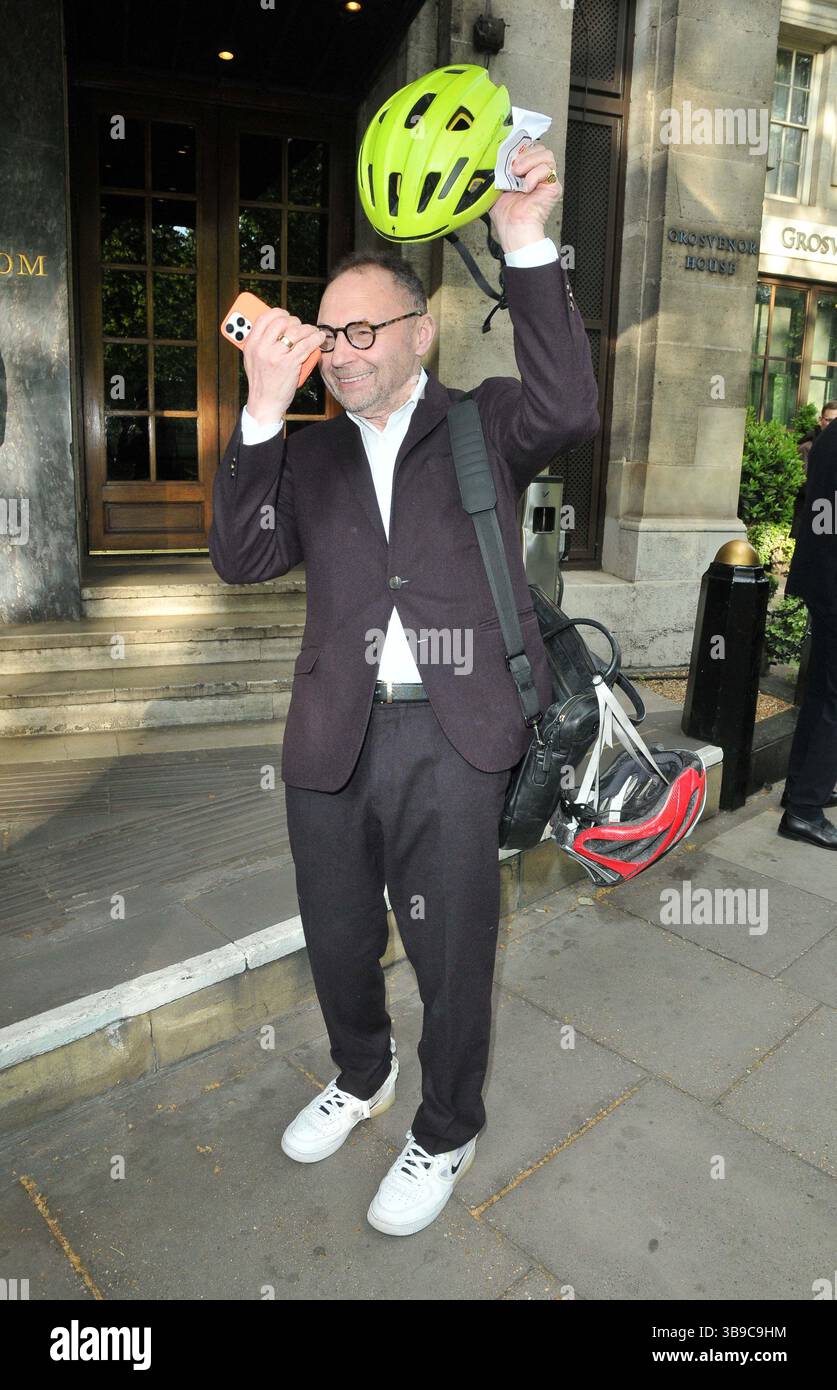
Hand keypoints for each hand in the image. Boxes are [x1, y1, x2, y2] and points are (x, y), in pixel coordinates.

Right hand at [243, 309, 326, 423]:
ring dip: (307, 329)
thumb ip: (259, 343)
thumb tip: (275, 326)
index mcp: (251, 344)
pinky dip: (316, 339)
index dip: (278, 312)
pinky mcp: (289, 364)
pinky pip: (306, 345)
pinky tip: (319, 338)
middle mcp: (262, 348)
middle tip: (300, 327)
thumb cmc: (262, 382)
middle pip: (281, 322)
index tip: (286, 315)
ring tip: (312, 332)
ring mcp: (276, 356)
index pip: (264, 318)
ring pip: (295, 331)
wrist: (265, 403)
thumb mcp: (252, 360)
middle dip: (295, 321)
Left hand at [489, 141, 562, 253]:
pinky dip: (534, 175)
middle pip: (538, 147)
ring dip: (529, 161)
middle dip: (523, 153)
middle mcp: (537, 173)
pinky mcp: (553, 186)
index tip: (507, 152)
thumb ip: (498, 168)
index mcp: (525, 170)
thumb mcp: (496, 184)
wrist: (513, 227)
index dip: (518, 146)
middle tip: (511, 168)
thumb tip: (492, 154)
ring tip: (518, 175)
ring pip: (546, 154)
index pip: (527, 147)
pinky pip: (547, 169)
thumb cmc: (505, 213)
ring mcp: (546, 179)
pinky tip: (527, 187)